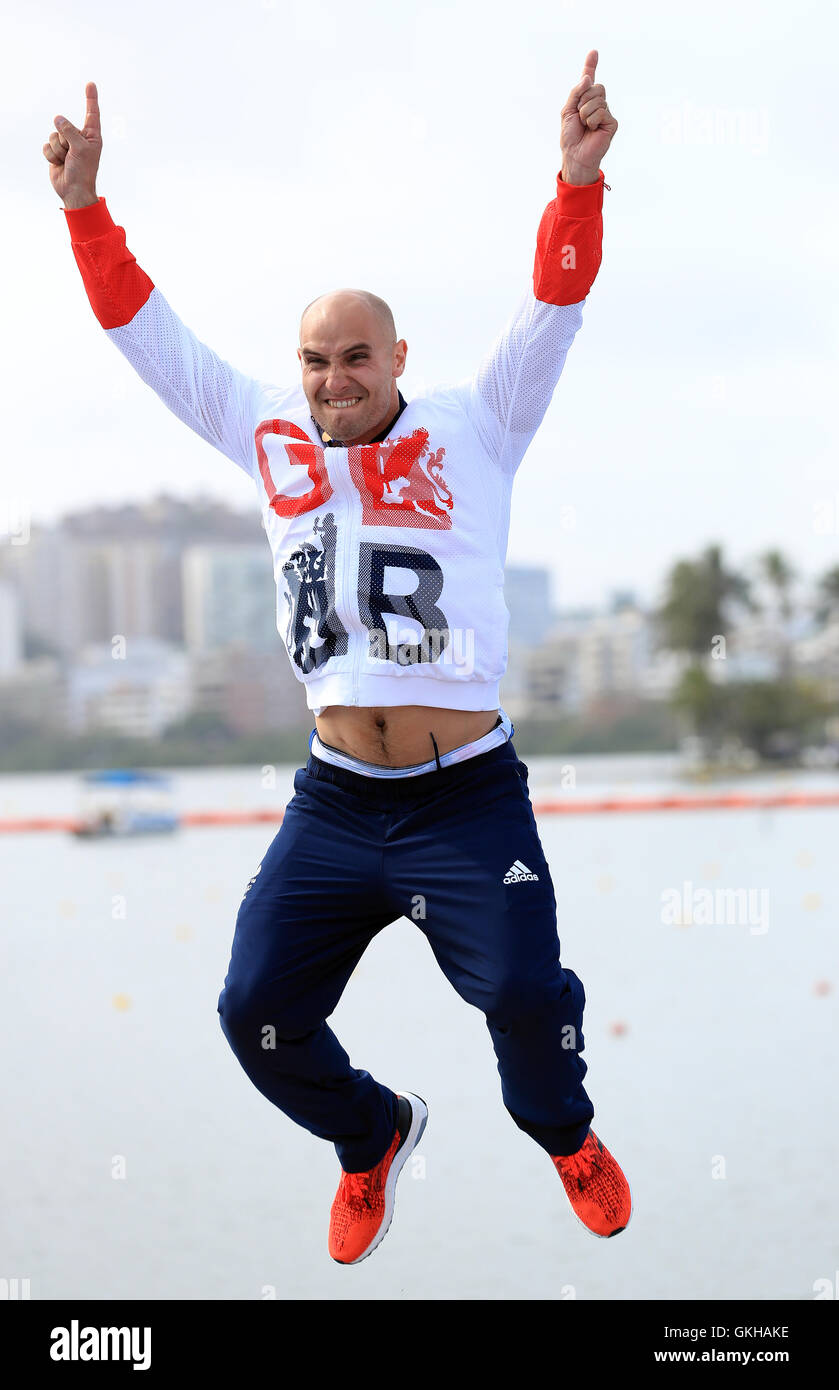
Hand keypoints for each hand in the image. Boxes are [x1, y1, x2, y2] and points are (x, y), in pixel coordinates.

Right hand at [43, 81, 101, 208]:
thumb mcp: (80, 148)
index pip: (91, 113)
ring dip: (58, 150)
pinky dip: (51, 155)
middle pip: (65, 126)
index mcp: (92, 136)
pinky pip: (48, 145)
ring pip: (54, 135)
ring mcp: (67, 144)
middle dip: (65, 141)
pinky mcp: (56, 151)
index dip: (90, 98)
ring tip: (67, 160)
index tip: (90, 84)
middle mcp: (79, 137)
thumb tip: (58, 118)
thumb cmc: (83, 172)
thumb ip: (69, 130)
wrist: (73, 191)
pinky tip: (59, 164)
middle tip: (73, 155)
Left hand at [560, 51, 617, 184]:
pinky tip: (592, 129)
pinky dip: (592, 120)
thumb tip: (587, 79)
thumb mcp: (567, 111)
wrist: (575, 155)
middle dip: (583, 100)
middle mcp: (598, 103)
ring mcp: (606, 112)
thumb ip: (576, 92)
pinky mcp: (612, 122)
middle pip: (596, 87)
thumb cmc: (570, 136)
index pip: (589, 79)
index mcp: (585, 100)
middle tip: (580, 116)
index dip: (591, 65)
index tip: (593, 52)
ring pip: (597, 99)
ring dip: (586, 112)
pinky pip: (602, 111)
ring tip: (585, 125)